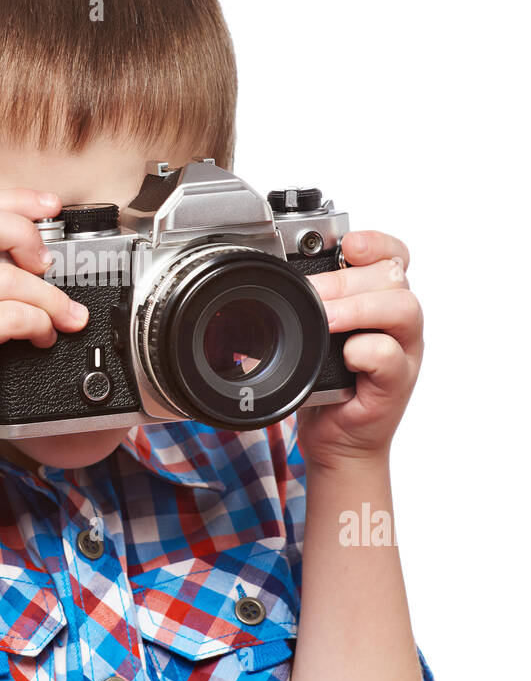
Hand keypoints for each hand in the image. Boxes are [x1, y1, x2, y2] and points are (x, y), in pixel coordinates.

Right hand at [0, 189, 89, 444]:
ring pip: (8, 278)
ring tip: (62, 318)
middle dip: (25, 233)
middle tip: (48, 263)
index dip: (15, 200)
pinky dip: (39, 324)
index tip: (51, 206)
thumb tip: (37, 253)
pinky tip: (43, 337)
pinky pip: (11, 316)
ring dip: (50, 298)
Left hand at [296, 230, 423, 470]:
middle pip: (394, 276)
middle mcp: (398, 321)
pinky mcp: (396, 384)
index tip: (348, 244)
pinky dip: (368, 350)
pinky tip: (347, 356)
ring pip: (404, 308)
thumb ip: (310, 303)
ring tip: (327, 321)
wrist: (336, 438)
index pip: (393, 254)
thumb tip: (276, 274)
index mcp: (379, 299)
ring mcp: (403, 352)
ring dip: (359, 308)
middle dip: (348, 280)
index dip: (375, 242)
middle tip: (313, 295)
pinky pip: (392, 356)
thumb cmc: (325, 382)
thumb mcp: (314, 332)